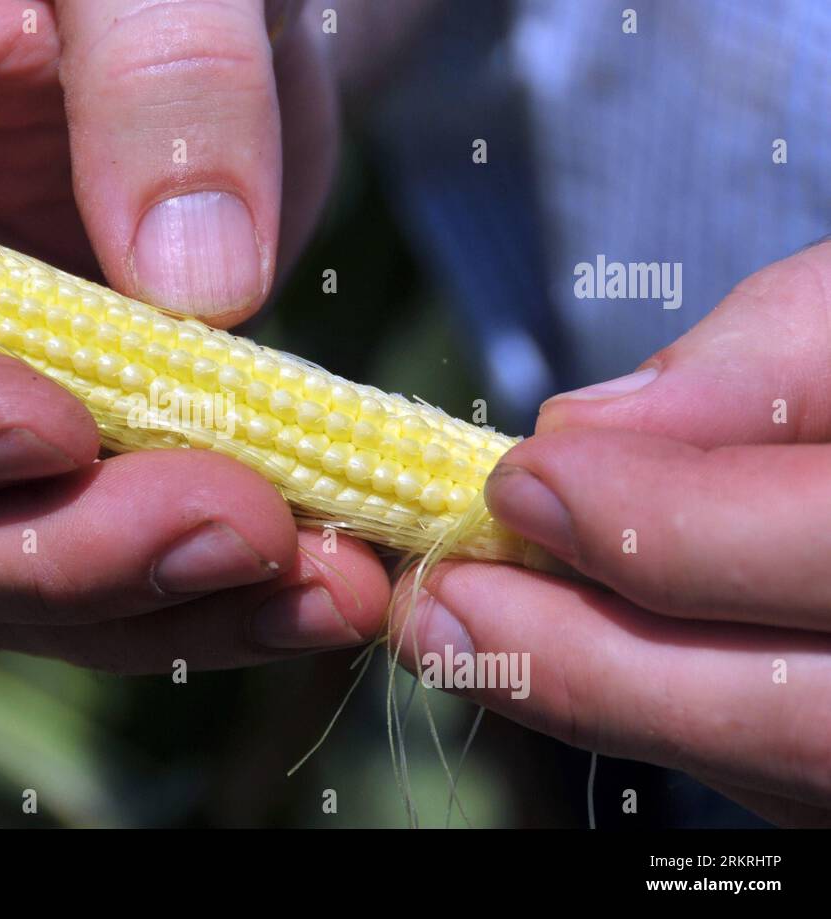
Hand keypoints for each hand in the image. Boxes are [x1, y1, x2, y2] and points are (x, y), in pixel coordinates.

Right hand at [0, 0, 391, 671]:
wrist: (194, 18)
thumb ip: (160, 80)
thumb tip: (202, 293)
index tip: (50, 424)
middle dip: (56, 550)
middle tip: (238, 526)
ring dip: (153, 605)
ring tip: (322, 583)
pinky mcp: (61, 471)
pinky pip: (102, 577)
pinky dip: (208, 601)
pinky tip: (324, 584)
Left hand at [399, 243, 830, 825]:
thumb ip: (767, 357)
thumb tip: (583, 431)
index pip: (828, 553)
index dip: (659, 527)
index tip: (519, 481)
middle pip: (800, 723)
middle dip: (595, 667)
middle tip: (440, 609)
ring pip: (782, 771)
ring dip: (600, 705)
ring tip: (458, 639)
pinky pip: (779, 772)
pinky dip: (655, 713)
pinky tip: (553, 656)